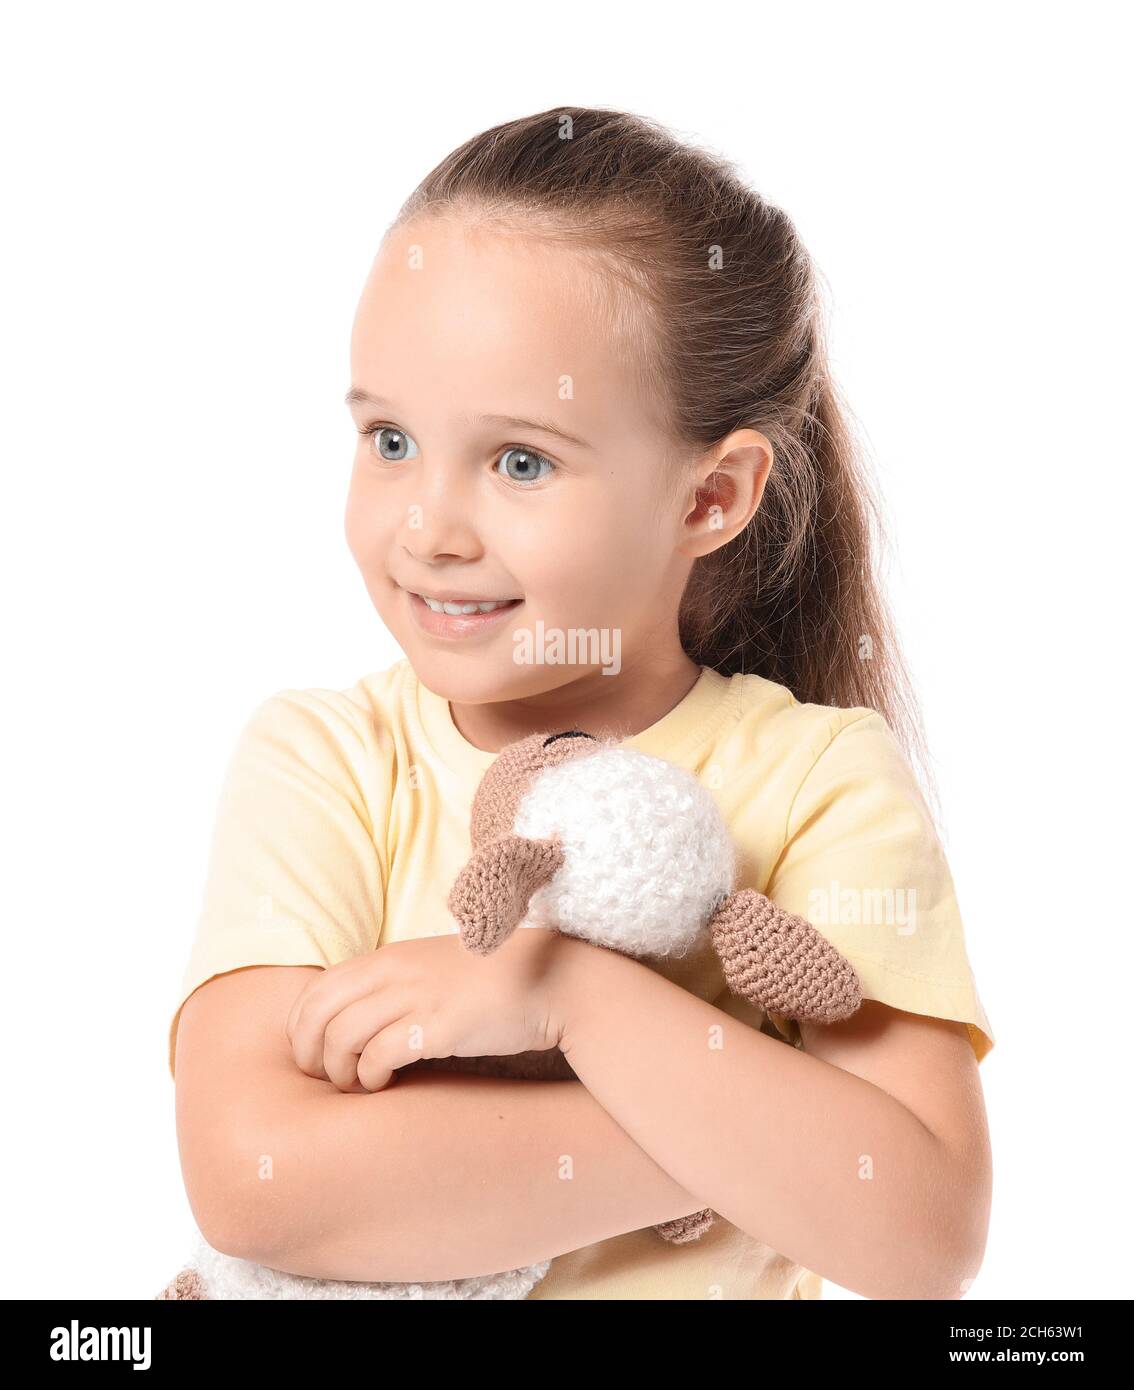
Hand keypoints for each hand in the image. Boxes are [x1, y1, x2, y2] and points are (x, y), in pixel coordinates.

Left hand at [285, 928, 572, 1092]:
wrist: (550, 979)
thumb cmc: (491, 981)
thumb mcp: (432, 969)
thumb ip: (393, 985)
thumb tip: (353, 1020)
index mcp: (389, 956)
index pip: (318, 988)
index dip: (303, 1027)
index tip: (313, 1054)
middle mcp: (395, 971)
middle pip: (318, 1012)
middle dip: (308, 1052)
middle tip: (324, 1078)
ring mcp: (416, 997)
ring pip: (341, 1036)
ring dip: (339, 1071)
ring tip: (357, 1085)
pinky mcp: (438, 1026)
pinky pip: (378, 1055)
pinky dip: (370, 1076)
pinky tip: (385, 1083)